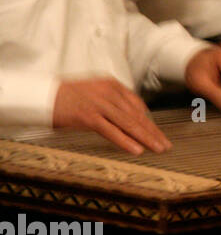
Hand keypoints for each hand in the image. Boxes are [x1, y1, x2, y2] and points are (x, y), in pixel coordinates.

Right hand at [52, 77, 169, 154]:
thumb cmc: (66, 96)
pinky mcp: (88, 116)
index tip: (158, 134)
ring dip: (146, 138)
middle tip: (165, 145)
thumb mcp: (95, 91)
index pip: (138, 106)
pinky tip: (137, 150)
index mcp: (112, 84)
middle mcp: (109, 92)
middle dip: (153, 132)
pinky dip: (125, 141)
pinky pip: (111, 130)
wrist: (40, 95)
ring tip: (158, 149)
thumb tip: (133, 115)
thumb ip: (113, 101)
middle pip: (137, 116)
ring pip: (129, 123)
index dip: (150, 123)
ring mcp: (99, 104)